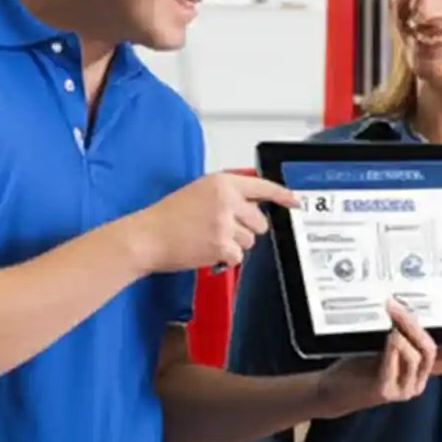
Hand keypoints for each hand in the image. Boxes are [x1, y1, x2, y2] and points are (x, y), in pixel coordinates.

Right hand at [123, 172, 298, 273]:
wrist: (146, 236)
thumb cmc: (167, 216)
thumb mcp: (199, 192)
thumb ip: (227, 194)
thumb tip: (253, 203)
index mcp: (222, 183)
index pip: (262, 187)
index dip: (282, 195)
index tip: (294, 201)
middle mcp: (227, 200)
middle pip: (260, 221)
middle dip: (246, 229)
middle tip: (222, 230)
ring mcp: (225, 223)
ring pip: (250, 241)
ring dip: (234, 245)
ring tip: (209, 238)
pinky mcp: (221, 245)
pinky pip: (238, 257)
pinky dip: (225, 259)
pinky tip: (206, 250)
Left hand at [314, 299, 441, 418]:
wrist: (335, 389)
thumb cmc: (362, 364)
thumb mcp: (388, 346)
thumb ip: (403, 333)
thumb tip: (410, 307)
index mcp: (423, 369)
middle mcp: (418, 381)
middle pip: (431, 350)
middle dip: (415, 325)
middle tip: (397, 307)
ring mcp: (403, 389)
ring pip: (416, 356)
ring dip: (402, 333)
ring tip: (388, 320)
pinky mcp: (386, 391)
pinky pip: (395, 365)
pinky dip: (392, 349)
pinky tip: (387, 338)